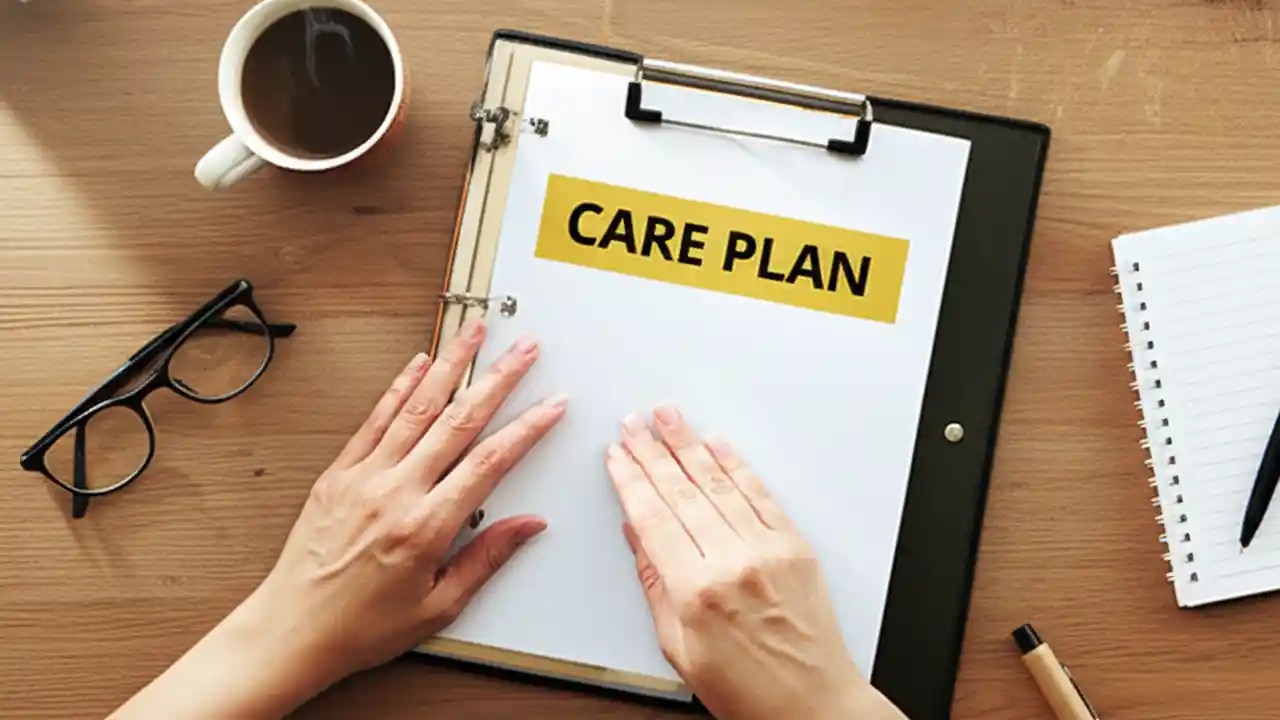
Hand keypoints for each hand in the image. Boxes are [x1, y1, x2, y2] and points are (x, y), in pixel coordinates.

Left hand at [111, 319, 565, 718]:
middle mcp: (394, 493)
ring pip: (417, 407)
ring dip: (451, 365)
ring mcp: (363, 477)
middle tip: (524, 350)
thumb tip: (528, 526)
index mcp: (425, 527)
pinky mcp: (338, 474)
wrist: (292, 631)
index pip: (490, 462)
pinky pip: (374, 420)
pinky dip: (399, 388)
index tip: (551, 405)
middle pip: (460, 421)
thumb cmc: (361, 627)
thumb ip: (487, 558)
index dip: (527, 428)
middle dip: (499, 378)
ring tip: (473, 334)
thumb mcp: (439, 606)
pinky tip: (418, 365)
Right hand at [606, 407, 904, 719]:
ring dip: (689, 444)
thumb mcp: (678, 648)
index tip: (616, 455)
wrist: (812, 705)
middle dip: (653, 451)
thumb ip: (655, 586)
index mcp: (695, 591)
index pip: (653, 517)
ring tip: (668, 416)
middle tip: (633, 423)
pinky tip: (717, 444)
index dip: (631, 480)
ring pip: (719, 484)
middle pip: (681, 492)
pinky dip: (737, 466)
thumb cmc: (747, 690)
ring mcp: (767, 550)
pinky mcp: (795, 547)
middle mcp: (732, 563)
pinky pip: (761, 495)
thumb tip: (638, 537)